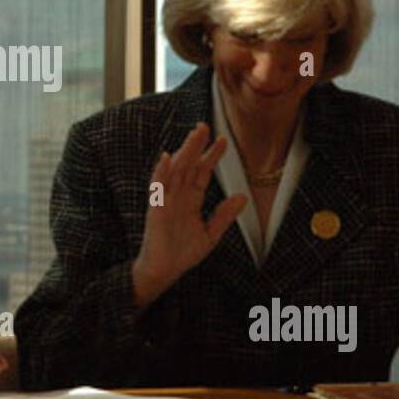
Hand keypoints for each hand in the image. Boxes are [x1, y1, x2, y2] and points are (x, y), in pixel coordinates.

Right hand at [132, 122, 247, 309]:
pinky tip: (166, 157)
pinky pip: (158, 187)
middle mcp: (177, 195)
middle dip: (196, 146)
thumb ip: (224, 215)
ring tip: (193, 135)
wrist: (164, 272)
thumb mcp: (211, 234)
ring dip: (183, 152)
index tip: (224, 140)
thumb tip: (243, 196)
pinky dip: (161, 172)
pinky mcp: (156, 208)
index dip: (211, 156)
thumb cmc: (183, 253)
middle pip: (188, 165)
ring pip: (175, 170)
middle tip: (205, 126)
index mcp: (190, 199)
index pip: (202, 172)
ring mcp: (165, 200)